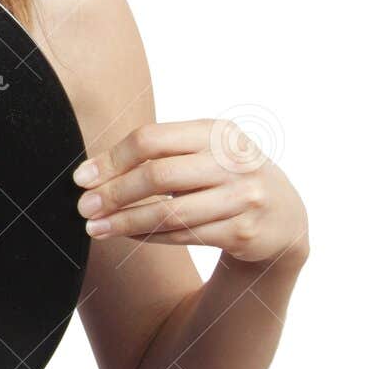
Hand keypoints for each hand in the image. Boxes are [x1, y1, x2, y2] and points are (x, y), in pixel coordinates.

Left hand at [71, 119, 308, 264]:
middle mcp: (233, 160)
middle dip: (114, 193)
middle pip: (158, 175)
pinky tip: (127, 235)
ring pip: (169, 213)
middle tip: (84, 207)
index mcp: (216, 131)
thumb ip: (159, 155)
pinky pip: (184, 236)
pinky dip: (149, 236)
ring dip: (124, 222)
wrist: (285, 215)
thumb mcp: (204, 152)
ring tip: (95, 228)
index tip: (82, 178)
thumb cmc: (226, 177)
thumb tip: (93, 172)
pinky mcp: (244, 232)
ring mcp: (243, 197)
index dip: (112, 159)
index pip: (152, 139)